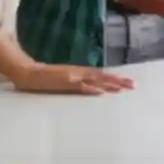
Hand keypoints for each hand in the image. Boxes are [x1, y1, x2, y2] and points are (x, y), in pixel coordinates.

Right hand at [10, 63, 134, 95]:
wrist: (28, 72)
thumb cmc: (45, 77)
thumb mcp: (64, 78)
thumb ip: (77, 81)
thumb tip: (92, 86)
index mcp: (80, 71)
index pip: (101, 75)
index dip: (115, 78)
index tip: (128, 82)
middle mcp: (79, 72)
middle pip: (103, 76)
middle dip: (119, 81)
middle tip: (134, 86)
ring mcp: (73, 77)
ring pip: (96, 80)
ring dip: (110, 85)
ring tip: (124, 88)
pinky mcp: (65, 83)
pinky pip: (81, 87)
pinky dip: (92, 89)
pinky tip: (101, 92)